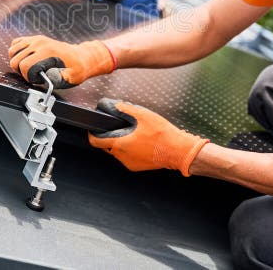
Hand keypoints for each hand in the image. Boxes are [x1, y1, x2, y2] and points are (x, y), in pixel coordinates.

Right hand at [9, 35, 115, 87]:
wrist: (82, 56)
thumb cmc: (77, 67)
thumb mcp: (72, 76)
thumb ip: (59, 78)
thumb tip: (46, 77)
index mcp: (48, 52)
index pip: (25, 65)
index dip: (28, 77)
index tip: (37, 79)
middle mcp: (40, 43)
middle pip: (16, 59)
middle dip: (21, 71)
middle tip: (33, 75)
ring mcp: (36, 39)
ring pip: (12, 50)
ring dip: (17, 62)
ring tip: (28, 68)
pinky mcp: (34, 38)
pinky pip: (15, 43)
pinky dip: (16, 52)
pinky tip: (25, 59)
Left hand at [88, 99, 207, 175]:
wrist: (179, 151)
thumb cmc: (163, 134)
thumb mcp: (143, 115)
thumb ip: (124, 109)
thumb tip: (112, 105)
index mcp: (120, 144)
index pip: (96, 141)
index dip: (93, 133)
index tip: (95, 128)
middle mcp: (122, 157)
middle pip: (106, 145)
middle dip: (110, 135)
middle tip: (120, 126)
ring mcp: (130, 163)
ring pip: (117, 151)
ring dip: (121, 142)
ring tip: (134, 133)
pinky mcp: (137, 167)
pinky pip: (127, 157)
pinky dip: (129, 149)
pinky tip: (140, 141)